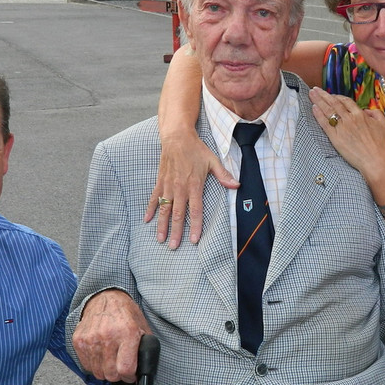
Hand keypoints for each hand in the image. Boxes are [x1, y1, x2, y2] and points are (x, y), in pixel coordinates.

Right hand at [71, 290, 151, 381]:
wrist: (105, 297)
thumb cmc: (125, 313)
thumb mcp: (142, 327)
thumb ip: (145, 348)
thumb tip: (145, 368)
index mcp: (127, 333)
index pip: (125, 369)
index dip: (130, 376)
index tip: (130, 375)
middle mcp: (107, 336)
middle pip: (111, 374)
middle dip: (118, 375)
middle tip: (120, 367)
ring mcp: (91, 339)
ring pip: (98, 372)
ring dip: (105, 370)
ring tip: (111, 359)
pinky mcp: (79, 340)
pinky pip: (86, 365)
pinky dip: (94, 364)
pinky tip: (100, 354)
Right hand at [144, 131, 236, 248]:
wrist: (177, 137)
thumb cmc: (196, 149)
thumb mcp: (213, 161)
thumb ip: (223, 176)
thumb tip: (237, 186)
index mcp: (194, 185)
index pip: (195, 210)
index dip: (195, 226)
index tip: (194, 240)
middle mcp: (179, 187)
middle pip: (177, 214)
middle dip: (176, 232)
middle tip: (174, 247)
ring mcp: (168, 185)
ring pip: (164, 209)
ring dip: (162, 225)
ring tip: (160, 239)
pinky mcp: (160, 181)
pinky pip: (154, 198)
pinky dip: (151, 209)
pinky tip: (147, 221)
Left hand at [310, 88, 384, 181]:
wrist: (375, 161)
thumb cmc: (381, 145)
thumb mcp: (384, 124)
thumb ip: (376, 113)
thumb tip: (366, 111)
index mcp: (360, 114)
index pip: (346, 101)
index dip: (337, 97)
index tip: (331, 95)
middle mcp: (349, 119)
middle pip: (334, 103)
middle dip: (323, 95)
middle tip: (315, 89)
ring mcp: (341, 128)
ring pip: (328, 111)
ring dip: (318, 101)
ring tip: (311, 94)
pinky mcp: (335, 138)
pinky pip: (324, 123)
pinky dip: (318, 115)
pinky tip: (313, 108)